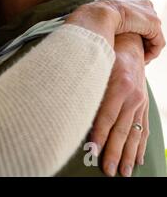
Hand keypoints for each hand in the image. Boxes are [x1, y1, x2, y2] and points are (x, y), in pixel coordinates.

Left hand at [89, 33, 148, 176]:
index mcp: (120, 86)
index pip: (107, 117)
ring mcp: (141, 103)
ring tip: (123, 172)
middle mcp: (133, 97)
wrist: (130, 45)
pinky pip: (144, 130)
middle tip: (108, 170)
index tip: (93, 152)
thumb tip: (72, 109)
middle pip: (121, 130)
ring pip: (135, 134)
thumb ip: (89, 86)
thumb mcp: (97, 64)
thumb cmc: (107, 53)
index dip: (99, 135)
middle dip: (114, 152)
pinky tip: (138, 159)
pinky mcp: (144, 106)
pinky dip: (141, 146)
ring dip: (128, 155)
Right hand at [99, 0, 164, 62]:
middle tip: (134, 54)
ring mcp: (149, 13)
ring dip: (147, 49)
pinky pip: (157, 43)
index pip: (138, 18)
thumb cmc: (95, 18)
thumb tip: (101, 33)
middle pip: (148, 27)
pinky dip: (152, 53)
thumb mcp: (101, 19)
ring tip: (139, 59)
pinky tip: (143, 60)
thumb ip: (106, 23)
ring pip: (154, 36)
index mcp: (129, 1)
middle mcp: (142, 4)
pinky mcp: (153, 24)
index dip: (134, 33)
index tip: (126, 44)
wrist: (99, 14)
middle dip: (143, 41)